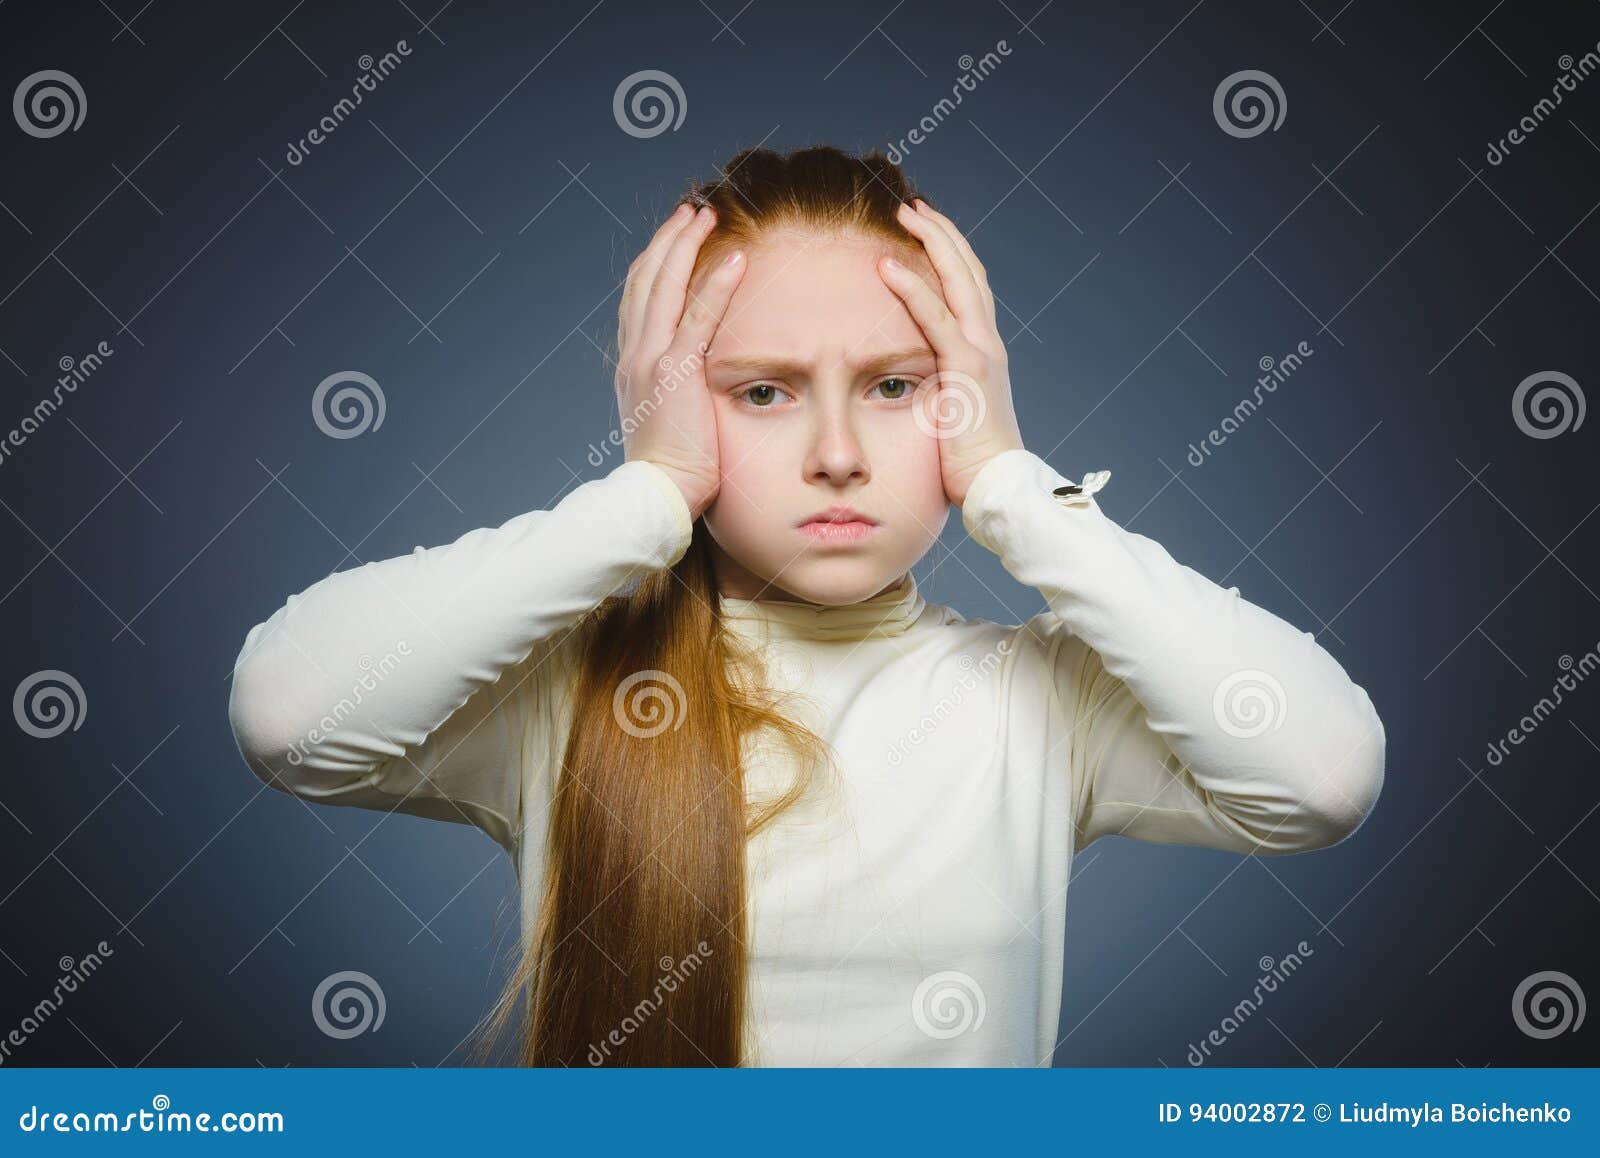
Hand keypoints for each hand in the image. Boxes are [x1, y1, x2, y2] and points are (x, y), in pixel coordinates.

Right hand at [615, 201, 746, 518]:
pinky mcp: (676, 373)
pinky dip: (715, 284)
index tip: (676, 238)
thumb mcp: (665, 422)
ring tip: (707, 215)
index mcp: (632, 364)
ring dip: (686, 245)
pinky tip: (735, 258)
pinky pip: (698, 317)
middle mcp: (634, 353)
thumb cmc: (668, 473)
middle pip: (647, 278)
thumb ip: (673, 394)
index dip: (657, 262)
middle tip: (692, 211)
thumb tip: (693, 385)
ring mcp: (651, 360)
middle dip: (669, 239)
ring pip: (665, 285)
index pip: (641, 298)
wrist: (653, 498)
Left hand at [877, 199, 1024, 508]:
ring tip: (904, 212)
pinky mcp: (967, 369)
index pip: (967, 289)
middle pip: (967, 269)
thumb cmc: (970, 464)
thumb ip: (934, 390)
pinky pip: (935, 318)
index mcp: (983, 352)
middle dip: (940, 232)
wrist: (1000, 489)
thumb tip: (903, 385)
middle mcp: (988, 343)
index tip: (921, 229)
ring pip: (958, 279)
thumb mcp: (948, 415)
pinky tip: (887, 265)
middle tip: (911, 204)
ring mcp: (981, 352)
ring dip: (930, 241)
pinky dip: (912, 288)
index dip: (947, 254)